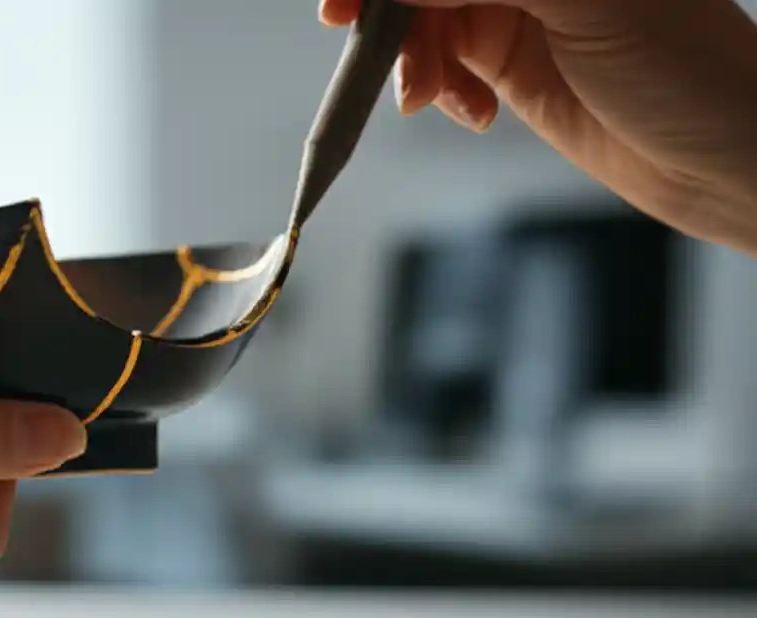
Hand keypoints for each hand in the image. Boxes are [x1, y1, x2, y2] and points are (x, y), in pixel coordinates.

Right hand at [319, 0, 756, 248]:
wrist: (724, 158)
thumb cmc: (688, 67)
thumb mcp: (584, 4)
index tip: (343, 2)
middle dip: (388, 13)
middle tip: (361, 48)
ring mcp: (518, 11)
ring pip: (425, 21)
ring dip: (413, 61)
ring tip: (430, 100)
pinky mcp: (511, 63)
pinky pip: (443, 65)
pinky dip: (437, 90)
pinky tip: (469, 114)